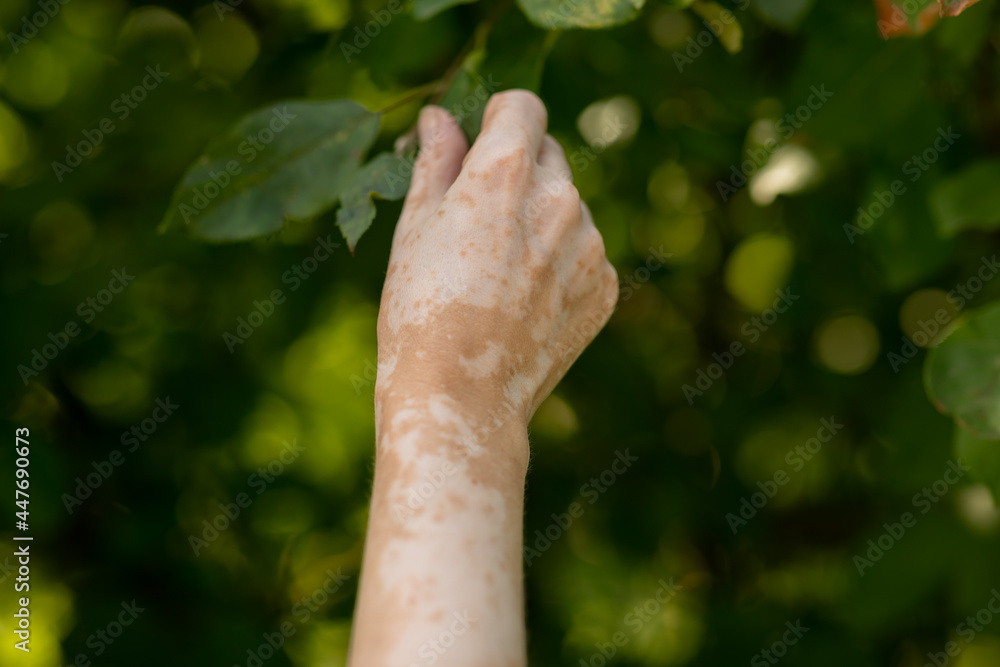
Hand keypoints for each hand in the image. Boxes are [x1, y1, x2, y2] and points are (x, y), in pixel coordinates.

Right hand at [376, 90, 618, 427]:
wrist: (462, 399)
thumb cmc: (419, 312)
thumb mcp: (414, 228)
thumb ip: (436, 162)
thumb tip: (442, 119)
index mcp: (506, 173)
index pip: (523, 107)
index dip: (498, 121)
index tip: (479, 149)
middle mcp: (560, 199)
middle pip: (549, 154)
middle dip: (518, 171)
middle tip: (478, 223)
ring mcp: (590, 246)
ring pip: (568, 206)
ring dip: (541, 219)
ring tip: (498, 275)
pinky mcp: (604, 286)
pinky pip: (584, 252)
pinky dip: (560, 262)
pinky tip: (524, 302)